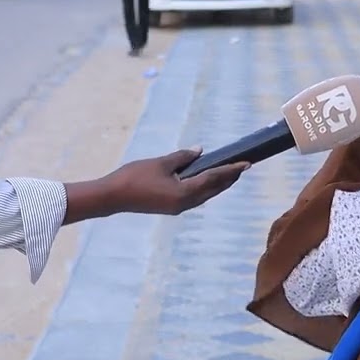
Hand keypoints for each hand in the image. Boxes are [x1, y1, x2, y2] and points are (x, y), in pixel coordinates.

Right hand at [112, 147, 248, 214]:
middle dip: (228, 179)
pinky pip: (195, 197)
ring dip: (217, 184)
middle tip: (242, 167)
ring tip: (229, 173)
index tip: (246, 163)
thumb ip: (182, 157)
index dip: (231, 170)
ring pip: (205, 195)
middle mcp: (185, 203)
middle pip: (213, 190)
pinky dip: (205, 188)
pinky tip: (206, 181)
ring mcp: (178, 207)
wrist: (113, 196)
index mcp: (185, 193)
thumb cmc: (135, 176)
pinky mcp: (171, 207)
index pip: (214, 178)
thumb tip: (199, 151)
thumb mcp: (161, 163)